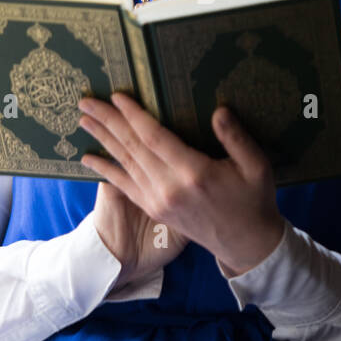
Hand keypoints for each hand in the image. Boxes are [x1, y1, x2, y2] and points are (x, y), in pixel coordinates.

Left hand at [77, 93, 286, 276]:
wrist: (246, 244)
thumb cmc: (254, 200)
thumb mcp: (256, 166)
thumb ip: (236, 137)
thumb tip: (218, 111)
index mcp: (194, 173)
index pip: (154, 137)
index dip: (134, 115)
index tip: (117, 95)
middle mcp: (169, 188)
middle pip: (132, 148)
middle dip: (108, 122)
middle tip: (86, 101)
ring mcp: (159, 201)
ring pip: (124, 164)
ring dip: (103, 140)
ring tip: (83, 120)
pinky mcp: (154, 209)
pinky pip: (125, 186)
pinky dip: (106, 170)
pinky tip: (89, 157)